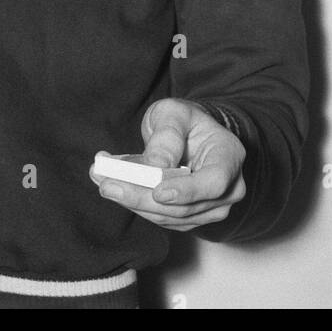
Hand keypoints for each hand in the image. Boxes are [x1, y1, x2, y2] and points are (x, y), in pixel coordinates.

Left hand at [89, 97, 245, 231]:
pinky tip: (112, 185)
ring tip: (102, 180)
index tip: (157, 192)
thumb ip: (167, 135)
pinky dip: (135, 203)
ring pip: (168, 216)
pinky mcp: (189, 218)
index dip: (187, 191)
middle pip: (185, 206)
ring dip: (132, 201)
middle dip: (142, 197)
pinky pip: (160, 217)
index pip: (214, 182)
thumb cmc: (185, 120)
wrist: (190, 135)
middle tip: (108, 184)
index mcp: (229, 157)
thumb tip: (154, 166)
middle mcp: (227, 189)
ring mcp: (210, 208)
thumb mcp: (175, 113)